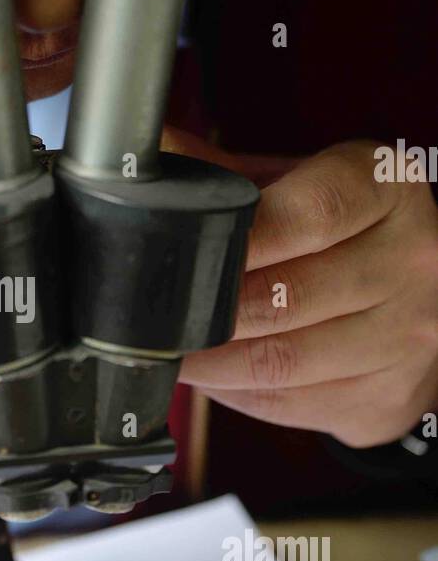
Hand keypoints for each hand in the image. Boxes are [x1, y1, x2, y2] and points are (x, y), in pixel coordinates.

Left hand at [173, 136, 437, 446]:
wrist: (420, 288)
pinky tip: (216, 375)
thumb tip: (150, 156)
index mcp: (390, 188)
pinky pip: (291, 404)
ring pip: (283, 361)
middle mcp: (413, 260)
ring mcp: (408, 334)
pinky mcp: (389, 395)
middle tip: (158, 313)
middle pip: (288, 298)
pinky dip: (237, 394)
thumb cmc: (346, 226)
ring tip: (173, 348)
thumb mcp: (300, 179)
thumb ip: (226, 173)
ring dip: (211, 362)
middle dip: (210, 310)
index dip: (239, 239)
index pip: (312, 215)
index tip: (187, 250)